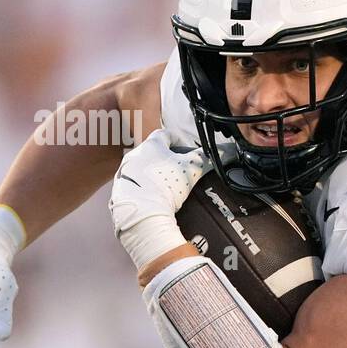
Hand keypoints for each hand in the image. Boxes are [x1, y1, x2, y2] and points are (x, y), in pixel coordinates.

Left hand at [109, 129, 206, 272]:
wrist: (142, 213)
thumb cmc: (166, 187)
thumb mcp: (192, 169)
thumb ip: (207, 158)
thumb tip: (226, 151)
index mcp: (151, 145)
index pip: (165, 134)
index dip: (178, 139)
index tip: (186, 147)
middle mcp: (134, 155)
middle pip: (153, 151)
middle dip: (166, 158)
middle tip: (180, 168)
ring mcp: (124, 173)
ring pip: (142, 167)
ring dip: (154, 173)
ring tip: (168, 186)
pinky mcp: (120, 190)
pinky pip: (135, 185)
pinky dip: (146, 188)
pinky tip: (156, 198)